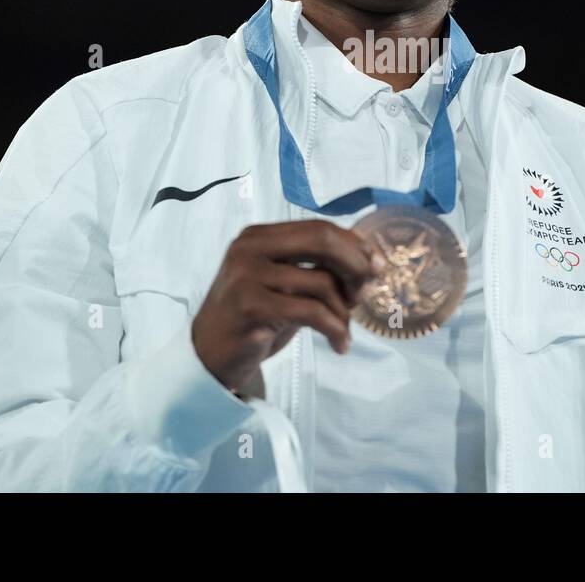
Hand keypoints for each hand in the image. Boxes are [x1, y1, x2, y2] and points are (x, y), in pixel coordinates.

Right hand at [191, 220, 383, 392]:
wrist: (208, 356)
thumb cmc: (251, 321)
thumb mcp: (284, 289)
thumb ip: (316, 272)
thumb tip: (368, 265)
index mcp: (258, 236)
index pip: (318, 228)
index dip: (353, 245)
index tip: (375, 267)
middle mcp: (250, 248)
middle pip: (322, 241)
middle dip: (355, 265)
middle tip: (367, 292)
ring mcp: (247, 275)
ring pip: (321, 282)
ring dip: (343, 311)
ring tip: (343, 331)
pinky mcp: (251, 306)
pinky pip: (311, 312)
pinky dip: (334, 329)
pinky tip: (339, 344)